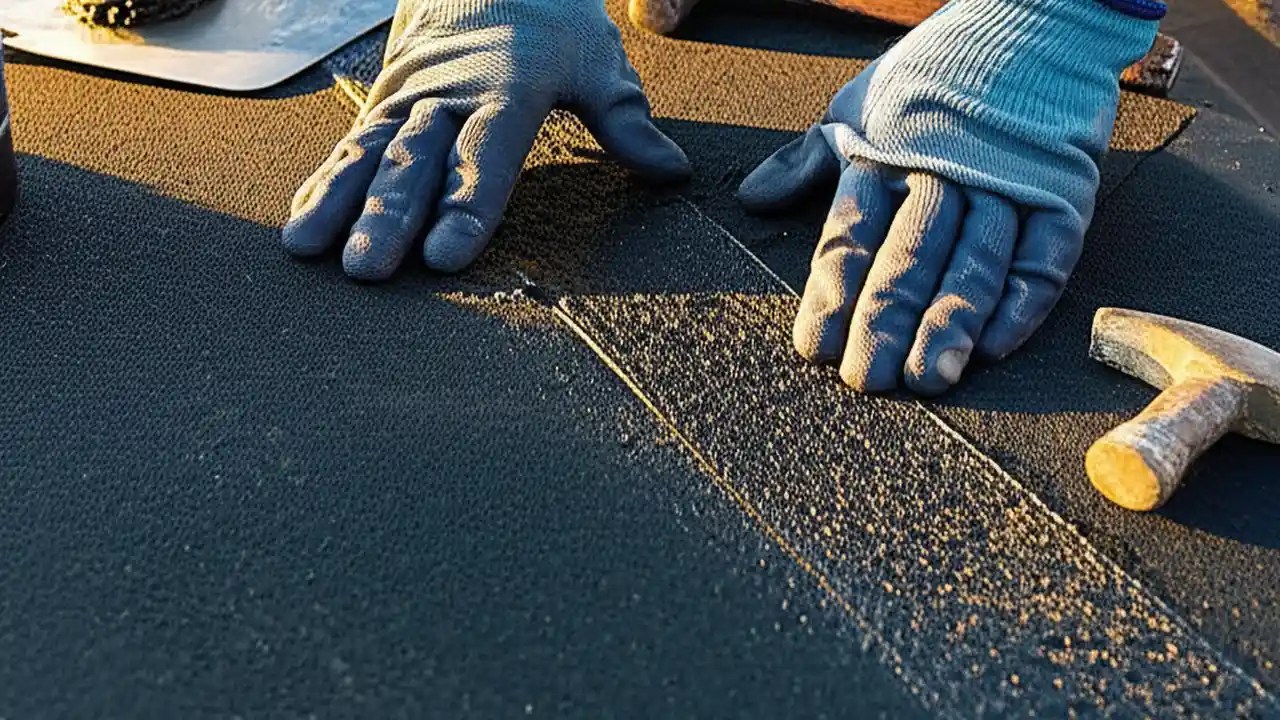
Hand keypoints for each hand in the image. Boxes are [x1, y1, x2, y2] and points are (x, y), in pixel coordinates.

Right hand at [284, 0, 689, 279]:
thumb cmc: (551, 15)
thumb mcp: (597, 59)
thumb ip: (625, 119)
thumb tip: (670, 173)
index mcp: (507, 87)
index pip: (485, 155)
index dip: (466, 206)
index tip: (445, 255)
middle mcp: (448, 93)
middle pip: (415, 159)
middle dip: (389, 217)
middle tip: (368, 269)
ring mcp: (409, 96)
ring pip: (371, 152)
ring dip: (342, 203)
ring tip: (311, 251)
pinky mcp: (383, 99)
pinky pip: (349, 142)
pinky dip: (324, 183)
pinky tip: (303, 226)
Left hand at [739, 0, 1157, 394]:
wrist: (1033, 19)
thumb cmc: (934, 76)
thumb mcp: (859, 104)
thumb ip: (808, 159)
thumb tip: (753, 199)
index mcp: (884, 154)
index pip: (851, 234)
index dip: (832, 294)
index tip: (815, 348)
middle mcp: (943, 171)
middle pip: (908, 256)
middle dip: (884, 322)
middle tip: (867, 381)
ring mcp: (1006, 182)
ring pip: (974, 262)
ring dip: (949, 324)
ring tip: (928, 379)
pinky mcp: (1063, 192)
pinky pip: (1044, 256)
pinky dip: (1022, 302)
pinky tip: (994, 346)